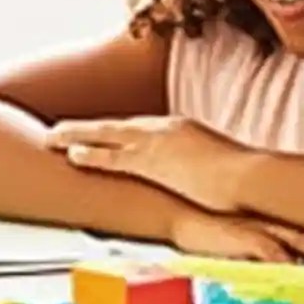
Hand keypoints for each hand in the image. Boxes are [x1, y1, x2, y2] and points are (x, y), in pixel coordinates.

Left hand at [46, 116, 254, 211]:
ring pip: (105, 136)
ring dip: (77, 137)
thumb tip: (201, 174)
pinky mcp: (152, 161)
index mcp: (179, 128)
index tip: (98, 133)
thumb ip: (202, 164)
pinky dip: (91, 155)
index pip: (137, 129)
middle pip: (115, 127)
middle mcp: (163, 130)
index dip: (113, 133)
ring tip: (52, 138)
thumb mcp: (219, 163)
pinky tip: (72, 156)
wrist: (251, 176)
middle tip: (59, 129)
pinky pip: (113, 157)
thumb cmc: (243, 176)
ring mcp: (156, 143)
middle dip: (86, 129)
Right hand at [170, 209, 303, 268]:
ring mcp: (261, 230)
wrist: (185, 222)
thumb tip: (288, 273)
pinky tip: (297, 266)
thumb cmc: (216, 241)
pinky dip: (286, 258)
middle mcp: (275, 229)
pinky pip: (269, 248)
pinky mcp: (245, 236)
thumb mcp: (246, 253)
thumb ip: (268, 262)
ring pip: (301, 242)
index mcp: (278, 234)